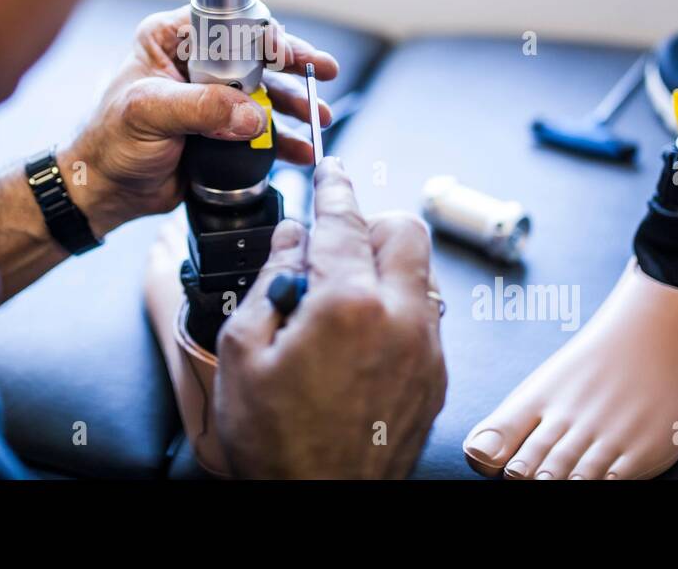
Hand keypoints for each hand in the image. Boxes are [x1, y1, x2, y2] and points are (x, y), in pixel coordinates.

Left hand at [61, 6, 337, 235]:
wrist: (104, 191)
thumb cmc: (108, 143)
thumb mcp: (149, 114)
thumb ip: (201, 109)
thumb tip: (251, 114)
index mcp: (172, 42)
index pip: (229, 25)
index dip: (266, 36)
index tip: (294, 53)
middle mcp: (194, 65)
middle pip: (256, 57)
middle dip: (293, 69)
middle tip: (322, 77)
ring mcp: (208, 98)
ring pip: (264, 92)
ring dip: (294, 106)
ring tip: (318, 119)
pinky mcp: (218, 130)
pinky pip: (258, 128)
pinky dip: (283, 138)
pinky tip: (300, 150)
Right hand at [214, 157, 446, 478]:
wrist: (321, 506)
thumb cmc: (276, 443)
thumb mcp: (242, 352)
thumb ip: (270, 281)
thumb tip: (292, 239)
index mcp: (348, 305)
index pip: (344, 221)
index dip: (334, 187)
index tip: (331, 170)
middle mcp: (400, 319)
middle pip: (405, 230)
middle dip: (370, 222)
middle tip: (333, 242)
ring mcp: (426, 349)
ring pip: (420, 272)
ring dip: (384, 265)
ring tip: (340, 296)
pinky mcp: (435, 377)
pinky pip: (424, 315)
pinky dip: (395, 305)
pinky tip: (358, 334)